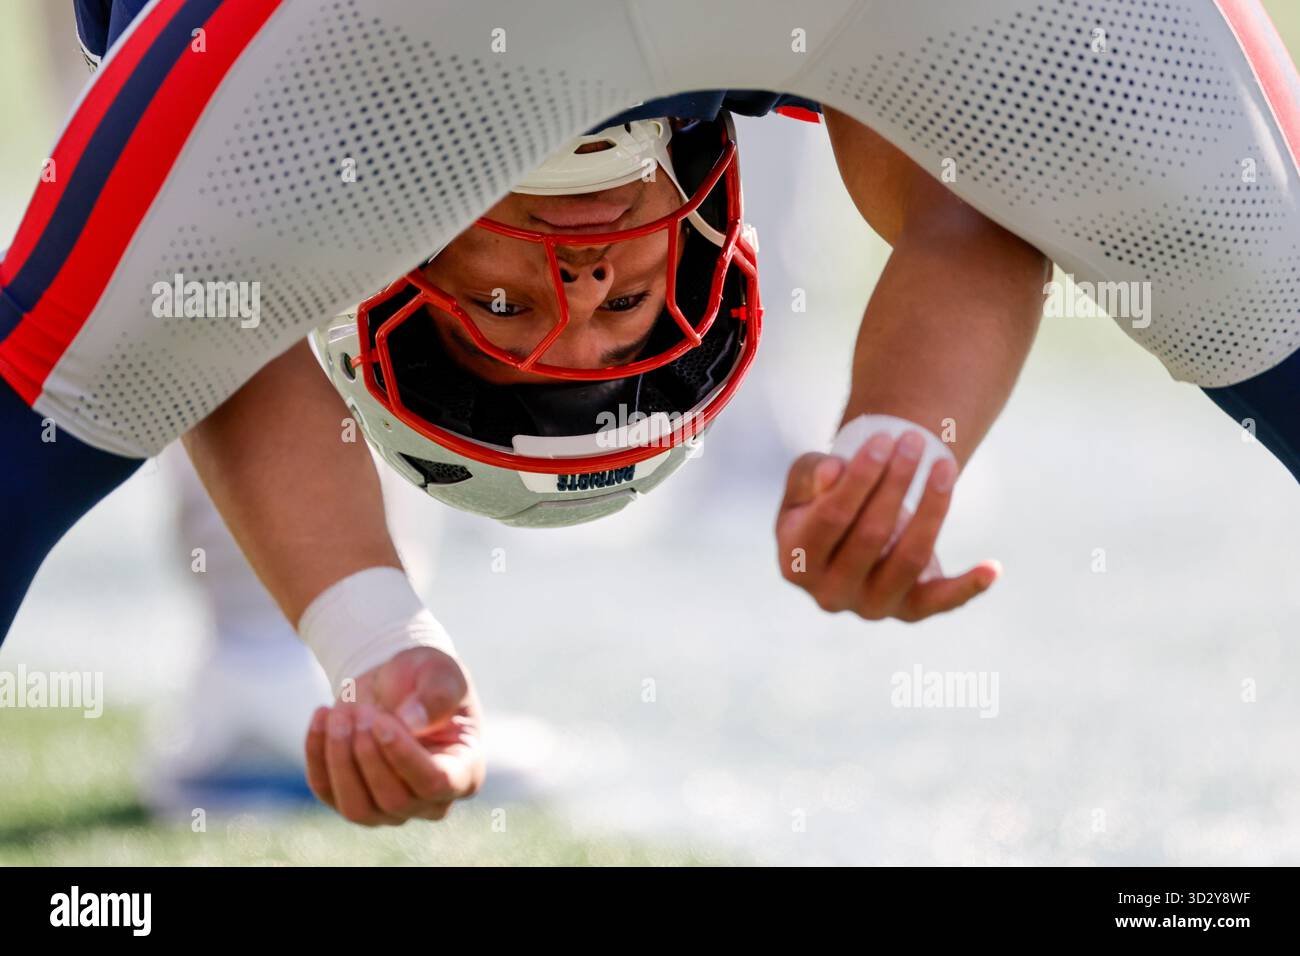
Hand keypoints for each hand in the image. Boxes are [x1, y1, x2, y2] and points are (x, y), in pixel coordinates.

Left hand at [304, 647, 483, 824]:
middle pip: (394, 800)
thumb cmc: (429, 679)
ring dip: (340, 760)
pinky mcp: (352, 799)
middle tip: (361, 711)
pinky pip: (327, 791)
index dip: (405, 757)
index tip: (381, 721)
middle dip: (369, 754)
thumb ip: (436, 695)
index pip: (436, 783)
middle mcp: (429, 802)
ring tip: (339, 714)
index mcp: (464, 771)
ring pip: (358, 808)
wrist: (398, 682)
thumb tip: (411, 723)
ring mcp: (389, 809)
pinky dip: (317, 754)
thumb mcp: (441, 672)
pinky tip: (322, 715)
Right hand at [775, 430, 998, 621]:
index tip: (884, 438)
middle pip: (871, 536)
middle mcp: (828, 594)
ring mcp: (870, 607)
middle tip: (916, 441)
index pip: (831, 519)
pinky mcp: (909, 612)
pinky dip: (968, 586)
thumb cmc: (826, 497)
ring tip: (944, 465)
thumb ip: (811, 475)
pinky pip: (941, 602)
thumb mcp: (806, 481)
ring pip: (909, 559)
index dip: (860, 478)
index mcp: (795, 562)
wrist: (851, 531)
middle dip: (897, 483)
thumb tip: (834, 472)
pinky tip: (993, 567)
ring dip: (932, 508)